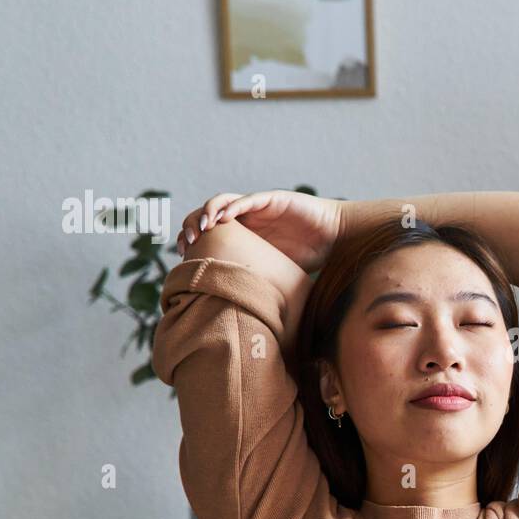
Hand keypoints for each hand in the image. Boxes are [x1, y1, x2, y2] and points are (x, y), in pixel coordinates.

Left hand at [177, 190, 343, 272]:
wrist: (335, 237)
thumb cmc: (308, 258)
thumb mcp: (274, 275)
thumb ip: (257, 284)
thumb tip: (238, 318)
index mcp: (243, 236)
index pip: (209, 234)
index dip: (193, 241)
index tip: (183, 255)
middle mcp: (246, 220)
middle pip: (208, 216)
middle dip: (192, 226)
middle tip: (187, 243)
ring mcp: (257, 208)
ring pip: (221, 203)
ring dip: (207, 213)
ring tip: (201, 229)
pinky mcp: (271, 200)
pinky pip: (247, 200)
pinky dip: (232, 207)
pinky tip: (222, 217)